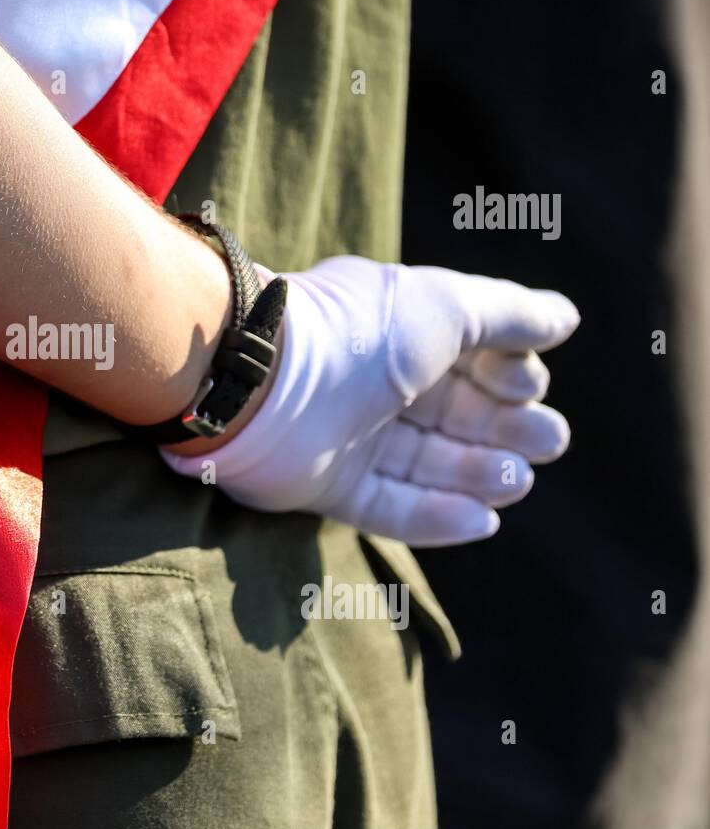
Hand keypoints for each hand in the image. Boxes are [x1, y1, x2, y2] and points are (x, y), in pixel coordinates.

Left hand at [162, 255, 580, 545]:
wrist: (263, 385)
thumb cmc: (357, 333)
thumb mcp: (445, 307)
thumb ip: (508, 314)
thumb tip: (565, 319)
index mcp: (396, 330)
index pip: (468, 357)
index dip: (507, 374)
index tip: (529, 385)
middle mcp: (372, 383)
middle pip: (454, 413)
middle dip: (505, 428)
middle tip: (547, 441)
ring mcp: (348, 437)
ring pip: (427, 463)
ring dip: (478, 474)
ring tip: (515, 480)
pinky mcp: (327, 486)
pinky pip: (390, 507)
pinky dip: (436, 517)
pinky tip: (482, 521)